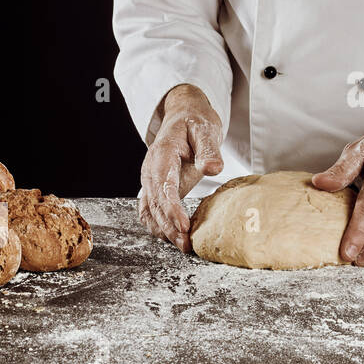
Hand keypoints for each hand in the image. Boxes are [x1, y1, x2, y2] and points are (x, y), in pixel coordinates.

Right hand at [138, 84, 223, 249]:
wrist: (183, 117)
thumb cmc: (194, 122)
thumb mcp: (204, 129)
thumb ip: (208, 149)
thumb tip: (213, 168)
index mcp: (161, 155)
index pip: (164, 186)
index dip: (172, 209)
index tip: (183, 225)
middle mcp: (151, 170)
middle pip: (155, 204)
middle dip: (169, 226)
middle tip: (186, 244)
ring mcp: (150, 181)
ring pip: (151, 211)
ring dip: (164, 230)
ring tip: (183, 246)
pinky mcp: (155, 188)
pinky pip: (150, 210)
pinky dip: (159, 225)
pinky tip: (173, 237)